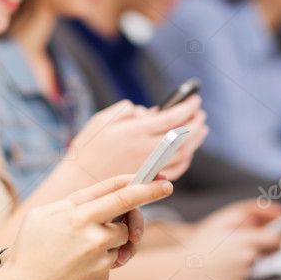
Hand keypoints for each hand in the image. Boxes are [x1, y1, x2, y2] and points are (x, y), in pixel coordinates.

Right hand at [0, 175, 172, 279]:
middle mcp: (92, 234)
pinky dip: (99, 261)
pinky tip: (77, 267)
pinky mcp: (101, 278)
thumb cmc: (28, 251)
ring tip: (83, 247)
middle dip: (141, 208)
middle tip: (148, 205)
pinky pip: (110, 262)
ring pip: (120, 240)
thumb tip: (103, 196)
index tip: (163, 180)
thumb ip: (75, 203)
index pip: (121, 193)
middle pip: (129, 216)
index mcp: (77, 214)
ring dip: (109, 240)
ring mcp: (99, 258)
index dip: (146, 185)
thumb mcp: (44, 215)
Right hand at [67, 97, 207, 182]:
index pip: (172, 117)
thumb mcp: (102, 120)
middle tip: (200, 112)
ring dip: (196, 139)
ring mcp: (151, 168)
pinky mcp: (151, 180)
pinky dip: (187, 157)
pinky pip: (178, 169)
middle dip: (196, 122)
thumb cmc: (88, 147)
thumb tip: (148, 111)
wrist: (79, 180)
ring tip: (201, 128)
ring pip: (184, 153)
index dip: (187, 106)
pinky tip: (187, 149)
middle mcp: (147, 151)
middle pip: (183, 136)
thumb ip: (126, 111)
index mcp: (135, 132)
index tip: (194, 99)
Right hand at [168, 199, 280, 279]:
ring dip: (256, 256)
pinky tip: (229, 264)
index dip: (278, 232)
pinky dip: (246, 268)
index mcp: (245, 241)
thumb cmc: (203, 240)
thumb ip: (253, 210)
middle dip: (267, 243)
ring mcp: (247, 275)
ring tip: (233, 252)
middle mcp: (249, 260)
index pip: (278, 238)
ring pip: (263, 262)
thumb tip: (279, 211)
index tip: (277, 228)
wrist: (185, 268)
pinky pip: (253, 274)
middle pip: (274, 251)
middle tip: (250, 238)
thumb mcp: (224, 217)